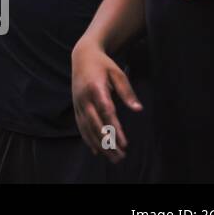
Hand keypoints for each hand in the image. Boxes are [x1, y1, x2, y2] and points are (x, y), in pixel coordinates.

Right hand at [71, 40, 141, 163]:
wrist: (82, 56)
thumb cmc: (103, 64)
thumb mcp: (118, 73)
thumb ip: (127, 92)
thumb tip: (138, 109)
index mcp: (95, 88)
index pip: (106, 112)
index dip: (114, 129)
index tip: (124, 144)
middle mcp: (84, 97)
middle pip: (95, 124)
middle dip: (107, 142)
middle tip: (120, 157)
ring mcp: (78, 102)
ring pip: (87, 128)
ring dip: (98, 144)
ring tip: (111, 158)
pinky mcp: (76, 106)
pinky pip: (80, 125)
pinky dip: (87, 139)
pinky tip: (95, 151)